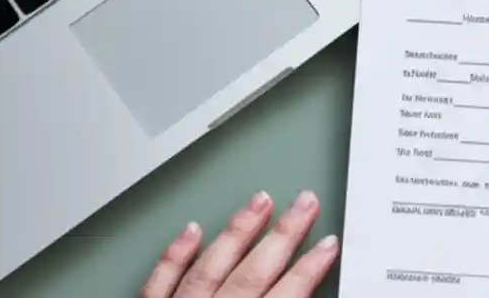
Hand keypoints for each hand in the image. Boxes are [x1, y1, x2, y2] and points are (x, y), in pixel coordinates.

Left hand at [140, 191, 338, 297]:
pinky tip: (190, 229)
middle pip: (252, 273)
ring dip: (238, 232)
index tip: (329, 244)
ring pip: (210, 268)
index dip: (309, 268)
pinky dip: (175, 255)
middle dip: (283, 235)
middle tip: (305, 202)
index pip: (285, 296)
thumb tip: (306, 293)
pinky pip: (159, 283)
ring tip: (260, 200)